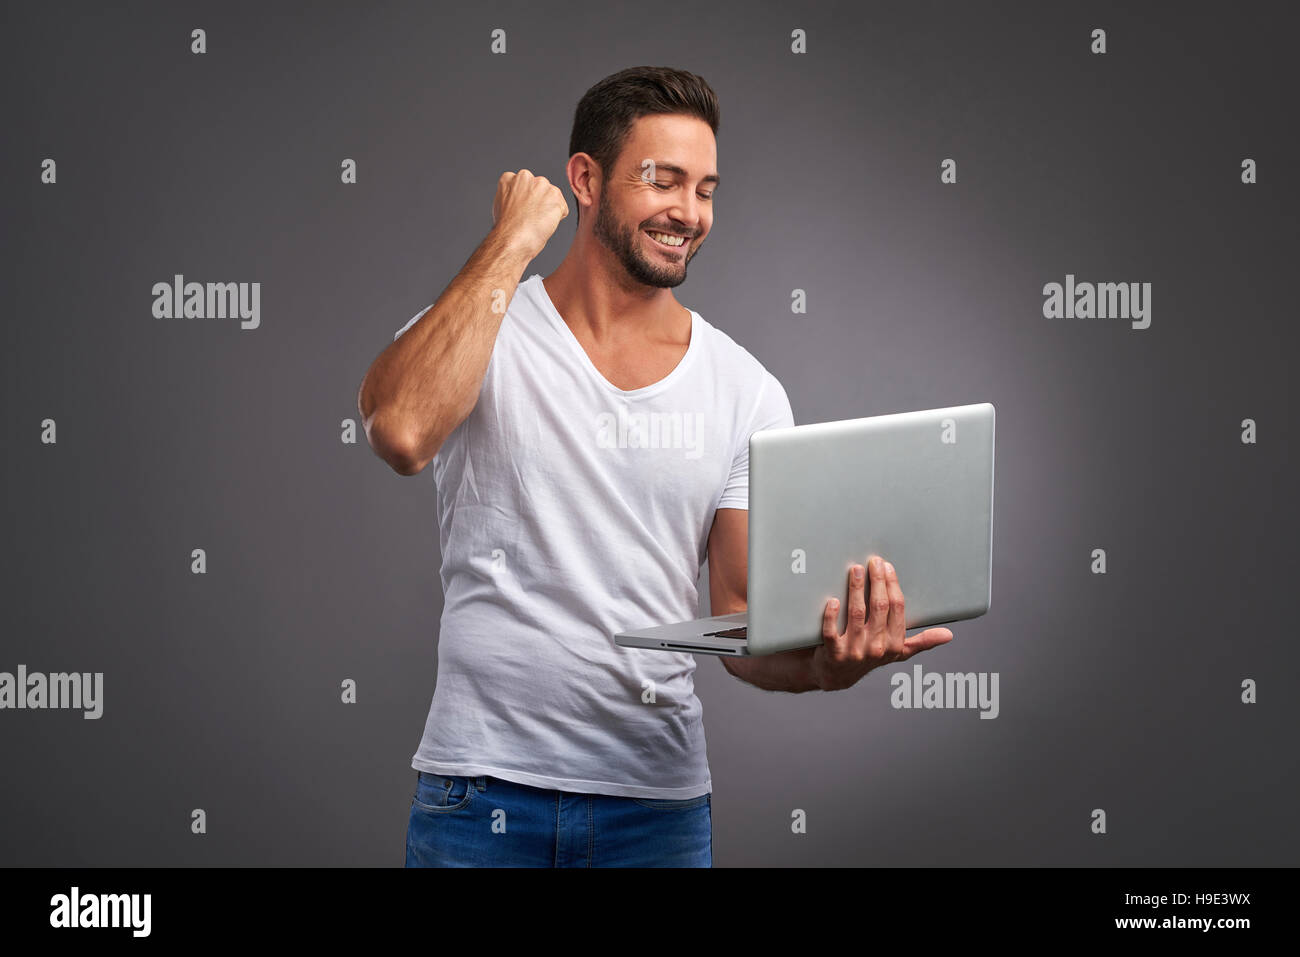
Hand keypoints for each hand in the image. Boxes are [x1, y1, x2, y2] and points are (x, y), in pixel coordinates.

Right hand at [491, 169, 569, 260]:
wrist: (512, 239)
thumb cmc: (506, 229)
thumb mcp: (501, 205)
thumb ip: (513, 196)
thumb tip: (523, 200)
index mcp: (510, 178)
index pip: (524, 184)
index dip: (526, 200)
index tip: (522, 210)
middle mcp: (526, 176)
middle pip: (540, 188)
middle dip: (539, 201)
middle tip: (531, 218)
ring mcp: (542, 185)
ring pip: (552, 197)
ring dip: (549, 209)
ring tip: (537, 222)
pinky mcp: (555, 196)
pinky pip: (562, 208)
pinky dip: (557, 218)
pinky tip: (544, 225)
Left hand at [810, 555, 953, 691]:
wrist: (837, 675)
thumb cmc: (870, 656)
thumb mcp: (898, 652)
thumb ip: (922, 642)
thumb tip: (949, 635)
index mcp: (895, 644)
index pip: (897, 608)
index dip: (892, 585)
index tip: (887, 567)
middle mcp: (876, 647)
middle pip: (879, 607)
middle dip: (877, 581)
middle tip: (874, 561)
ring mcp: (854, 650)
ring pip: (857, 613)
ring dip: (857, 590)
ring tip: (856, 570)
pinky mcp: (833, 652)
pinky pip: (831, 631)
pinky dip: (831, 615)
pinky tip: (833, 599)